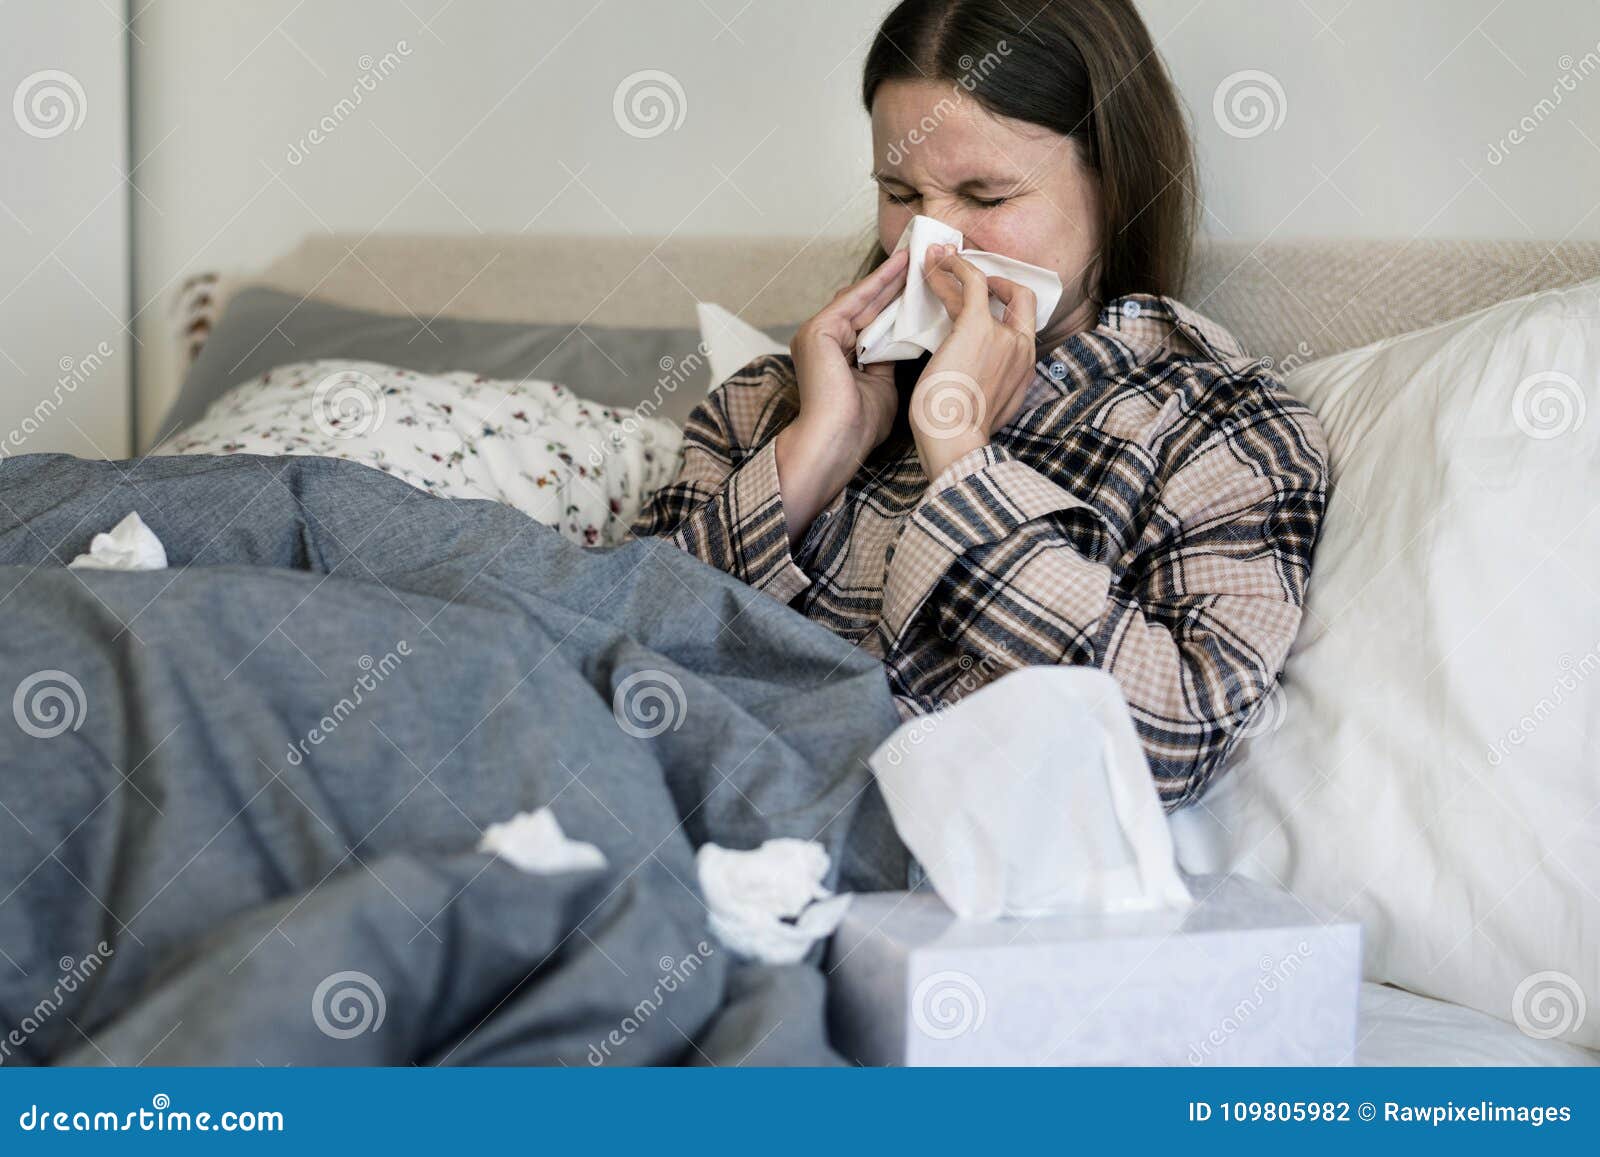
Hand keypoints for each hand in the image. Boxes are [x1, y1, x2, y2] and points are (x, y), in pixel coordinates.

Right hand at [774, 248, 908, 545]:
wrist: (836, 443)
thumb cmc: (858, 426)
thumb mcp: (881, 385)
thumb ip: (887, 361)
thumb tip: (904, 341)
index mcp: (834, 354)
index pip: (869, 319)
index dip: (895, 301)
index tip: (920, 285)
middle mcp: (822, 339)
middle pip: (865, 304)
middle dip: (894, 283)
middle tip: (921, 259)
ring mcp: (817, 333)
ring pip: (860, 298)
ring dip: (889, 277)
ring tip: (915, 256)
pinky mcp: (819, 330)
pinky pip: (855, 300)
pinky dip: (879, 283)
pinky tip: (901, 267)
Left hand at [910, 244, 1037, 481]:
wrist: (955, 443)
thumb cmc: (957, 436)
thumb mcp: (983, 411)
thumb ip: (986, 390)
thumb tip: (968, 381)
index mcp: (1023, 372)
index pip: (1022, 328)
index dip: (1007, 310)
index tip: (984, 304)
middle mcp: (1021, 349)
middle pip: (1018, 300)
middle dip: (995, 282)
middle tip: (968, 277)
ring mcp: (1003, 336)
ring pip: (985, 287)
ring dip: (961, 270)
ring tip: (938, 259)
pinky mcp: (976, 326)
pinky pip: (972, 281)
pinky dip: (956, 267)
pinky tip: (939, 261)